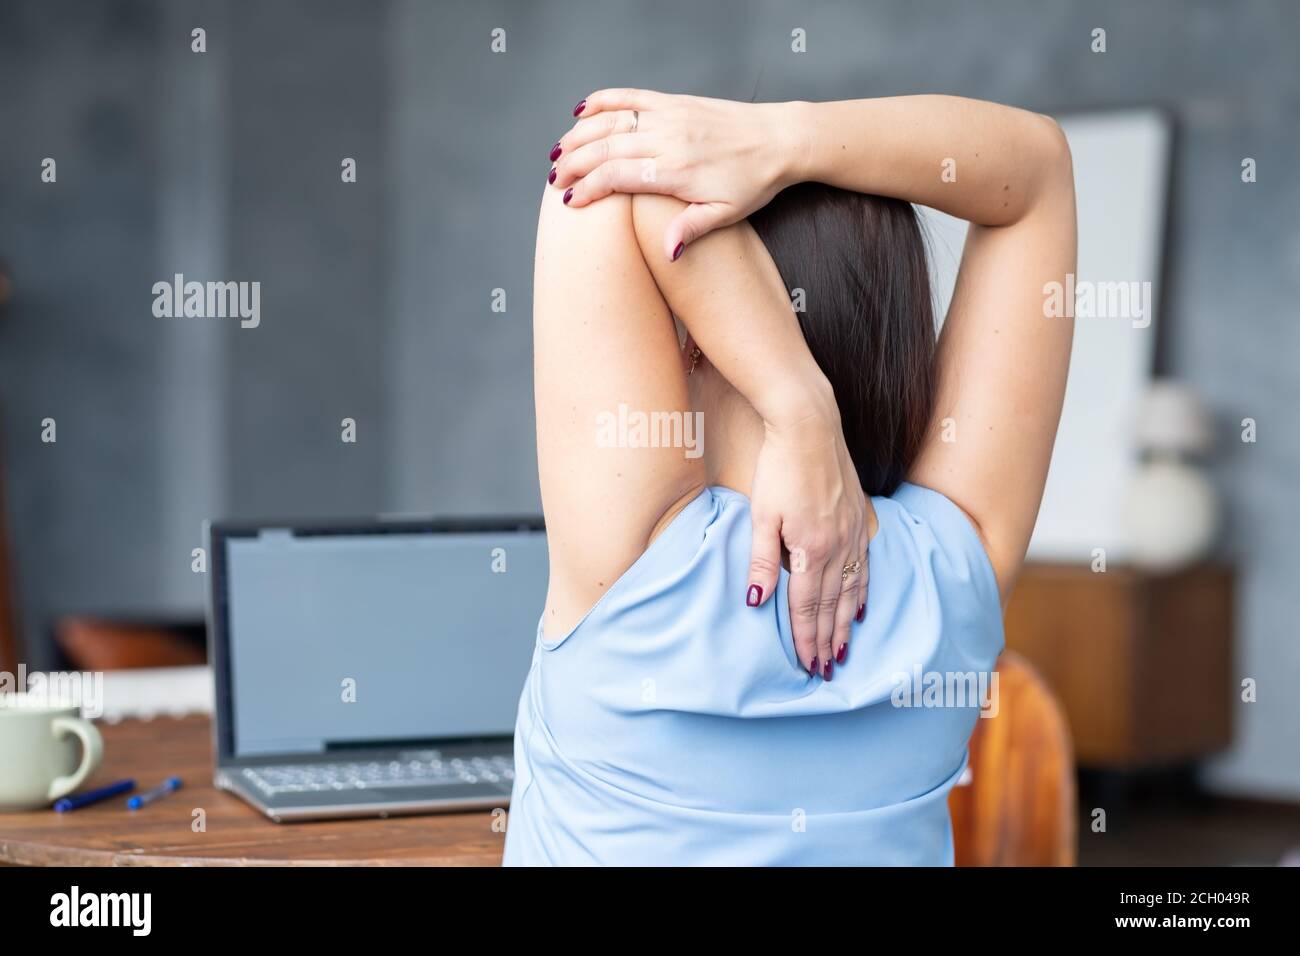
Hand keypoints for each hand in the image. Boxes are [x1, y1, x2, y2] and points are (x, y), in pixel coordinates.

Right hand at [550, 89, 797, 259]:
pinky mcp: (674, 102)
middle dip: (572, 164)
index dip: (587, 189)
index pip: (616, 176)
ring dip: (578, 136)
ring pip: (611, 122)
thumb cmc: (754, 182)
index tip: (569, 203)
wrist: (780, 139)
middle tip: (552, 181)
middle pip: (605, 148)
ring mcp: (669, 116)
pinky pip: (630, 97)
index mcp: (676, 171)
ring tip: (558, 152)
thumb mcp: (726, 215)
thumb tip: (667, 253)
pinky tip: (582, 111)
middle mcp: (668, 139)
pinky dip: (603, 101)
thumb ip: (691, 230)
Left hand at [747, 407, 871, 677]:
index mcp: (810, 549)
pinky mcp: (858, 518)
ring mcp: (852, 533)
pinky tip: (861, 607)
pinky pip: (864, 566)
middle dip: (827, 640)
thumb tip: (756, 601)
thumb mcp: (760, 515)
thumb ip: (761, 560)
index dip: (805, 638)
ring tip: (844, 649)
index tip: (807, 665)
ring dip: (847, 623)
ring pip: (852, 590)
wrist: (809, 425)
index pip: (806, 606)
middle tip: (826, 671)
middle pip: (831, 605)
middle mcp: (838, 546)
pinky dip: (862, 591)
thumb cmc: (778, 467)